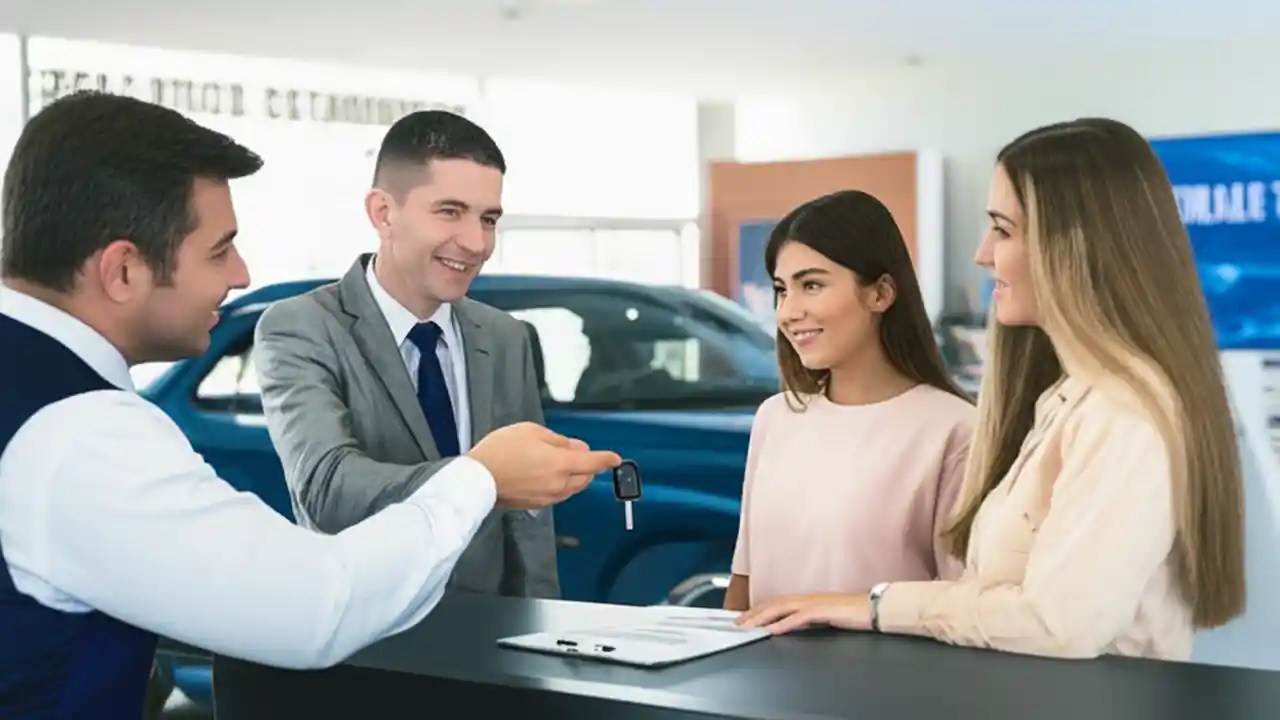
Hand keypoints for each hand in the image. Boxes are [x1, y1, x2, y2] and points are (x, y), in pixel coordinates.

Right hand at [467, 422, 621, 508]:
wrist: (477, 479)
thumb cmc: (500, 451)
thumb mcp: (531, 431)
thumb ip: (558, 440)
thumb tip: (574, 447)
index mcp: (561, 464)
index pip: (593, 462)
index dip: (606, 459)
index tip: (615, 458)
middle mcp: (558, 483)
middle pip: (585, 477)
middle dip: (589, 466)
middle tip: (580, 453)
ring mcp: (547, 496)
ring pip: (573, 488)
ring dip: (576, 477)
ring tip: (565, 463)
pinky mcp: (536, 504)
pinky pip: (558, 494)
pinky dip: (562, 485)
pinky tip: (550, 475)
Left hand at [735, 593, 870, 634]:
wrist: (874, 609)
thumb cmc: (853, 614)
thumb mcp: (825, 618)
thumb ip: (808, 620)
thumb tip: (792, 627)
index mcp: (807, 600)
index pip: (777, 602)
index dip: (759, 609)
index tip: (745, 617)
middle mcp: (807, 598)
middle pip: (774, 603)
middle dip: (754, 613)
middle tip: (738, 623)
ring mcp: (815, 603)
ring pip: (781, 608)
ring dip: (763, 617)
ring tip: (748, 626)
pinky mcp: (824, 611)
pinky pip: (799, 617)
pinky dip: (784, 623)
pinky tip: (773, 630)